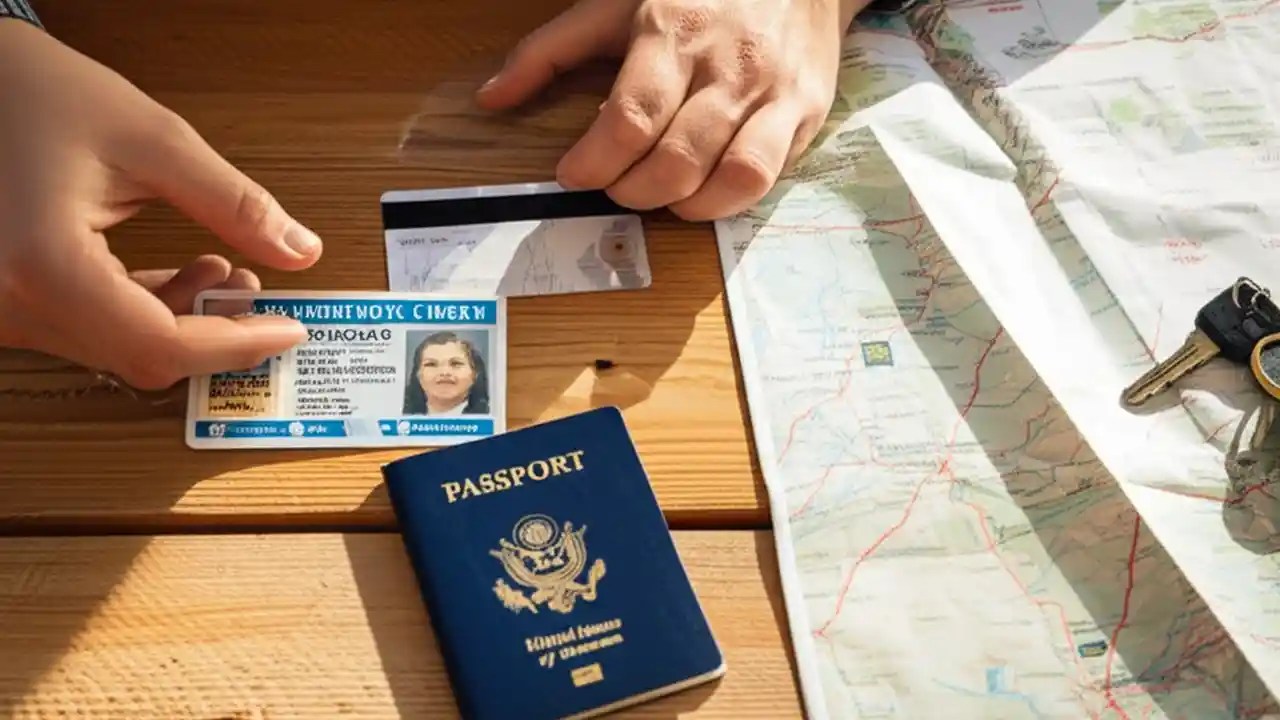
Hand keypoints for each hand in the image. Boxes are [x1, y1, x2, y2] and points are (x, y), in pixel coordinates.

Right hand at [0, 21, 322, 390]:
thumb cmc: (35, 92)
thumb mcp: (153, 140)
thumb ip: (233, 204)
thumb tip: (299, 250)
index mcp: (43, 265)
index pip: (160, 345)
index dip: (236, 345)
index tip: (290, 328)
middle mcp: (12, 302)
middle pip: (140, 357)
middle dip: (214, 331)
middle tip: (259, 289)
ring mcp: (3, 309)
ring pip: (117, 349)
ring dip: (183, 320)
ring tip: (223, 267)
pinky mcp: (10, 301)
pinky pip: (90, 329)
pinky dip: (145, 310)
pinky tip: (182, 272)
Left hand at [476, 0, 868, 220]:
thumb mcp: (615, 4)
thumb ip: (550, 51)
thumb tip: (492, 100)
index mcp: (669, 29)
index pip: (630, 118)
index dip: (594, 161)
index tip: (572, 174)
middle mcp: (724, 63)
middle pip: (675, 158)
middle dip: (632, 191)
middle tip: (615, 186)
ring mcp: (768, 90)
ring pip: (725, 175)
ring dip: (679, 204)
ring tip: (658, 194)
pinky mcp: (803, 112)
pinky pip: (763, 177)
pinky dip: (725, 202)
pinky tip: (702, 195)